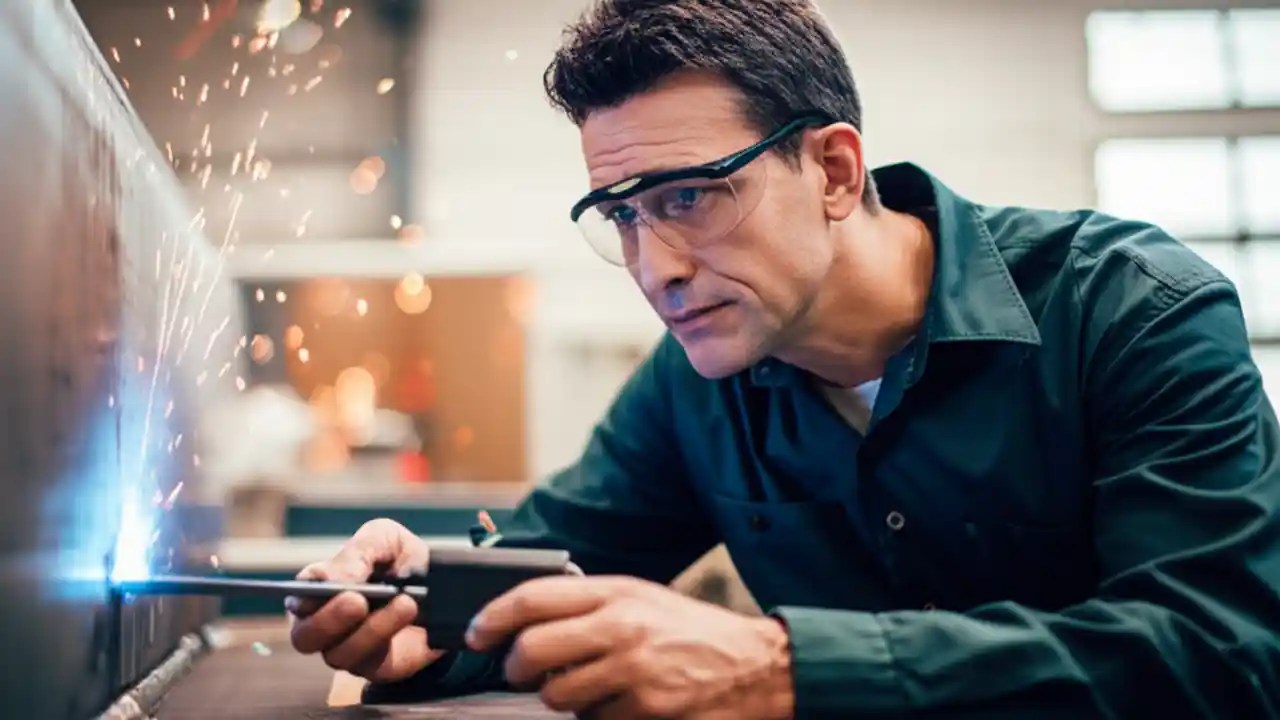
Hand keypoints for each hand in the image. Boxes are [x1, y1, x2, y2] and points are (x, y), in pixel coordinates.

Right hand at [287, 519, 445, 681]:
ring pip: (341, 654)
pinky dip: (393, 637)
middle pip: (305, 637)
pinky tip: (412, 613)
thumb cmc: (402, 558)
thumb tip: (335, 580)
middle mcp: (325, 624)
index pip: (297, 596)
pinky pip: (374, 664)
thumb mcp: (384, 539)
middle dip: (328, 620)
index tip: (326, 585)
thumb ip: (358, 552)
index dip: (305, 595)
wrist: (445, 587)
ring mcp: (348, 649)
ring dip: (373, 628)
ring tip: (405, 602)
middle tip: (357, 601)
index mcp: (319, 588)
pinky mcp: (376, 667)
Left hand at [466, 576, 794, 718]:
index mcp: (617, 591)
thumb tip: (527, 619)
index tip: (476, 633)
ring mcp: (633, 671)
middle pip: (532, 649)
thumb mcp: (642, 598)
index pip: (534, 596)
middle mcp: (622, 626)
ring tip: (585, 688)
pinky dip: (598, 717)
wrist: (755, 667)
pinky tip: (620, 703)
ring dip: (560, 698)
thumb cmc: (692, 632)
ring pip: (556, 695)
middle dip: (514, 667)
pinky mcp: (644, 711)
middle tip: (518, 672)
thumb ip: (590, 602)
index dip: (493, 617)